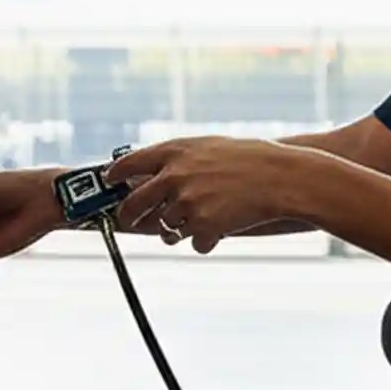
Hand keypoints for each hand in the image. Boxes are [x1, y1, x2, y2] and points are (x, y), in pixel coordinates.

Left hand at [104, 136, 300, 253]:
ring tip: (197, 223)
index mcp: (175, 153)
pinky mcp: (204, 227)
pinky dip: (207, 240)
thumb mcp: (209, 146)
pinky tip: (224, 227)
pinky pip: (195, 243)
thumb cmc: (252, 158)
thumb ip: (180, 158)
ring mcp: (188, 204)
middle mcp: (175, 178)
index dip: (115, 175)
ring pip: (166, 230)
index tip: (109, 182)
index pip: (129, 165)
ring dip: (176, 231)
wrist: (282, 178)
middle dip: (130, 217)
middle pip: (135, 205)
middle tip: (132, 222)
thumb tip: (154, 171)